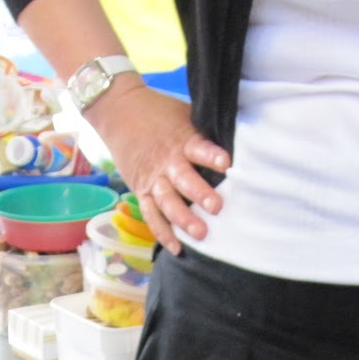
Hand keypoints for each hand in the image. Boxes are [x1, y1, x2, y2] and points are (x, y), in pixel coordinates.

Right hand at [87, 82, 230, 254]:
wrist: (119, 111)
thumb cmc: (160, 113)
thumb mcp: (185, 115)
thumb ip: (204, 132)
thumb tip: (239, 142)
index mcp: (182, 140)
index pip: (199, 148)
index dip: (211, 156)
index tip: (227, 163)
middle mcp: (167, 162)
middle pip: (183, 181)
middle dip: (199, 195)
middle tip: (217, 208)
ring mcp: (153, 179)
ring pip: (168, 202)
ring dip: (183, 219)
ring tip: (200, 234)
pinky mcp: (142, 191)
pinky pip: (152, 215)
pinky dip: (163, 233)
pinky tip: (177, 248)